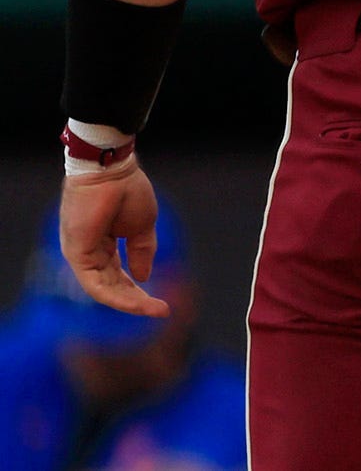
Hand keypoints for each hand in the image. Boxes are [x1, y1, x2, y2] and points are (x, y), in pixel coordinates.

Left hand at [59, 159, 170, 317]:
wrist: (111, 170)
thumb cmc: (126, 190)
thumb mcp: (142, 226)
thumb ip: (143, 251)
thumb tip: (144, 277)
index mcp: (103, 245)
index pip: (119, 276)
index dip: (139, 291)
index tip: (162, 303)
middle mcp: (89, 253)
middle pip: (112, 286)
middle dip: (136, 300)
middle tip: (161, 310)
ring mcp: (81, 255)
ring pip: (104, 290)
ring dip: (130, 302)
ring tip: (155, 310)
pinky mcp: (77, 255)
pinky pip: (96, 284)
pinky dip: (117, 296)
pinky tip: (138, 301)